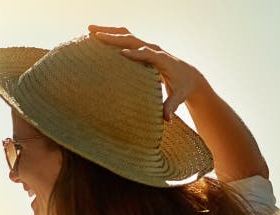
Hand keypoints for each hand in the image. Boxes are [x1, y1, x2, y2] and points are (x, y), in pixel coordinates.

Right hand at [88, 25, 207, 120]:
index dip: (136, 53)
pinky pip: (125, 40)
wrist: (189, 77)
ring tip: (91, 30)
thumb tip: (167, 119)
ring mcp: (147, 48)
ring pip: (127, 35)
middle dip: (114, 37)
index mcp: (162, 60)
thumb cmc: (182, 88)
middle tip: (95, 35)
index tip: (122, 53)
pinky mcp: (142, 50)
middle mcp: (154, 50)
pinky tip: (98, 37)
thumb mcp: (178, 97)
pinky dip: (112, 37)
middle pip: (133, 39)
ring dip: (109, 32)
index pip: (148, 54)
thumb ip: (171, 106)